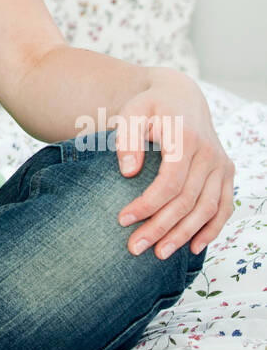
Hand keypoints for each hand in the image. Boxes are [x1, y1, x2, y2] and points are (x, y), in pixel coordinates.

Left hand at [112, 72, 234, 259]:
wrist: (181, 96)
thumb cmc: (150, 106)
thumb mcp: (132, 112)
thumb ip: (128, 138)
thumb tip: (128, 172)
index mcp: (186, 137)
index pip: (169, 182)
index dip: (147, 205)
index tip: (123, 220)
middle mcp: (209, 153)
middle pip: (187, 201)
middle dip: (161, 228)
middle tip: (135, 248)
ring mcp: (221, 164)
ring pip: (207, 209)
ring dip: (184, 235)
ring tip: (159, 253)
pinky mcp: (227, 172)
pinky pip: (224, 207)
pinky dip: (212, 229)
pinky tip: (192, 247)